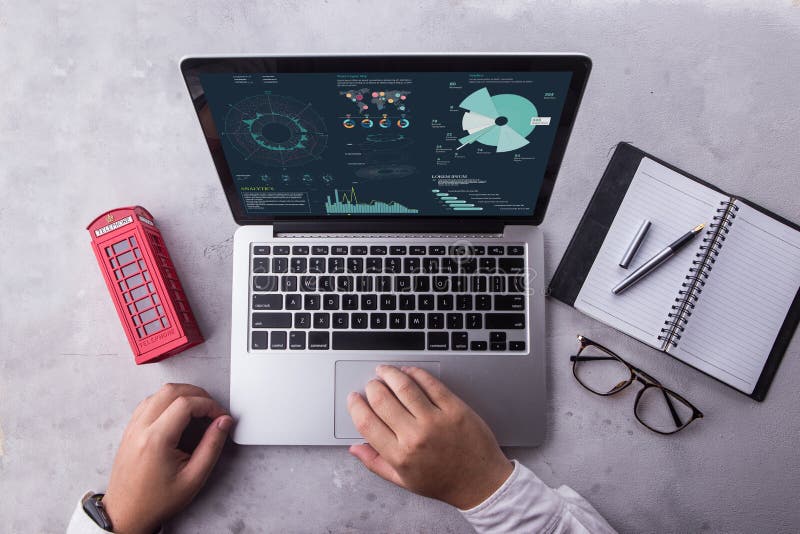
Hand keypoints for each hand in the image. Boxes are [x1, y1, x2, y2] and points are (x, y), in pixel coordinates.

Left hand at [102, 383, 232, 533]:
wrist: (127, 514)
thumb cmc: (156, 501)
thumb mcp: (194, 477)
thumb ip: (212, 445)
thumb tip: (223, 422)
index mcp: (156, 440)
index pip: (186, 404)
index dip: (209, 405)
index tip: (220, 416)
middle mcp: (140, 429)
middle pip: (171, 390)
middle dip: (197, 394)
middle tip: (211, 409)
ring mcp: (132, 428)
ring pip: (158, 393)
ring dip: (181, 395)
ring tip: (197, 411)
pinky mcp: (129, 431)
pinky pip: (148, 403)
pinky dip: (167, 402)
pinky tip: (178, 416)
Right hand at [347, 366, 512, 509]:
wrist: (480, 483)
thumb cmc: (444, 482)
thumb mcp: (404, 481)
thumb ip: (376, 463)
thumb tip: (355, 448)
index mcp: (399, 456)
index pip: (366, 423)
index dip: (355, 406)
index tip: (354, 398)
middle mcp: (415, 437)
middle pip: (382, 399)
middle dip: (371, 387)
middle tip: (371, 384)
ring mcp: (436, 421)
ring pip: (404, 386)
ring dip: (390, 373)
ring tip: (385, 371)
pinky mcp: (455, 408)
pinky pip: (430, 383)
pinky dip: (415, 373)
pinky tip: (409, 372)